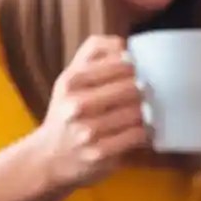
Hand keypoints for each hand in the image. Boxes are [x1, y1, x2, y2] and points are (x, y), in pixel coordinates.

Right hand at [29, 36, 150, 191]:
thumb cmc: (65, 113)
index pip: (120, 62)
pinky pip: (137, 135)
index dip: (138, 67)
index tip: (144, 72)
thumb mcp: (70, 80)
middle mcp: (77, 104)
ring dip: (148, 112)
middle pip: (132, 86)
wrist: (48, 158)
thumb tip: (123, 43)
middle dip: (146, 90)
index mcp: (71, 80)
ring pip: (137, 112)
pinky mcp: (101, 153)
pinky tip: (144, 130)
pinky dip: (145, 132)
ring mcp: (89, 130)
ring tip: (149, 111)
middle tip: (153, 93)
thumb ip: (92, 55)